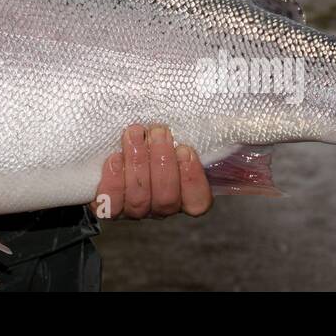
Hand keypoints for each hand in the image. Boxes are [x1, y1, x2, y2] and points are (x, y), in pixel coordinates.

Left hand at [91, 124, 212, 219]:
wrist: (112, 143)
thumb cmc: (149, 137)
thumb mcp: (171, 135)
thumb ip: (191, 134)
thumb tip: (227, 124)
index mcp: (183, 195)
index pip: (198, 202)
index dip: (193, 179)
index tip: (185, 149)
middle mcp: (160, 207)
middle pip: (166, 199)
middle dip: (162, 162)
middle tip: (157, 131)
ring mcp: (133, 210)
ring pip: (139, 200)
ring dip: (138, 163)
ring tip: (134, 134)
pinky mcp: (108, 207)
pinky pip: (111, 204)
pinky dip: (114, 181)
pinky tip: (115, 158)